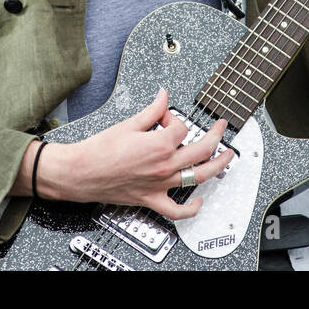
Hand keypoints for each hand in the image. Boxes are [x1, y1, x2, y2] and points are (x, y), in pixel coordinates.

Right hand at [48, 88, 232, 219]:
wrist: (80, 172)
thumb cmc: (98, 151)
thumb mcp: (128, 123)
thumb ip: (152, 110)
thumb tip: (163, 97)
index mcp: (159, 145)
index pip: (181, 127)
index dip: (175, 118)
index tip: (165, 116)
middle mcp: (164, 166)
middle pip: (202, 149)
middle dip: (216, 135)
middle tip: (220, 127)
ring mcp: (160, 184)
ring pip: (199, 177)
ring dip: (219, 166)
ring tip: (228, 157)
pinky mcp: (151, 199)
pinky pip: (177, 210)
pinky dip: (193, 208)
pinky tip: (200, 200)